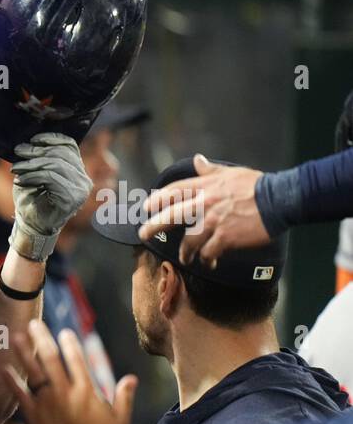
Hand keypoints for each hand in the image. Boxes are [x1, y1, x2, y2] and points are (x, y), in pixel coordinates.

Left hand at [3, 319, 136, 423]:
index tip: (64, 331)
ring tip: (15, 336)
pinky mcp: (33, 416)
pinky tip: (3, 368)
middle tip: (34, 323)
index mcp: (86, 392)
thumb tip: (132, 378)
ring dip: (24, 353)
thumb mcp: (120, 422)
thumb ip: (124, 397)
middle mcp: (64, 393)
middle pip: (51, 359)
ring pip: (34, 372)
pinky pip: (20, 395)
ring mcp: (47, 404)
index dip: (70, 343)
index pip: (77, 360)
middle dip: (42, 339)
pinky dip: (11, 381)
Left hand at [8, 133, 91, 260]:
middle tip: (18, 152)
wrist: (32, 227)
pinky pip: (50, 178)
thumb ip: (40, 158)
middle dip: (37, 151)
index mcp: (77, 171)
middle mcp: (83, 180)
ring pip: (55, 165)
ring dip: (31, 164)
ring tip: (16, 168)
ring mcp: (80, 190)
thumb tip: (31, 140)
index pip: (70, 146)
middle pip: (61, 154)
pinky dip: (32, 176)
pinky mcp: (72, 198)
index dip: (52, 139)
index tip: (33, 139)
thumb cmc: (32, 200)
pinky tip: (20, 180)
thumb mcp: (35, 173)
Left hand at [139, 154, 266, 266]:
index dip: (158, 199)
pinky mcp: (225, 237)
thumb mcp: (231, 173)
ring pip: (189, 240)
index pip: (174, 191)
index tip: (147, 207)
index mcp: (206, 186)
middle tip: (143, 234)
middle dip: (153, 225)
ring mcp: (214, 221)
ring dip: (185, 252)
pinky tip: (209, 264)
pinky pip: (208, 253)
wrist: (280, 200)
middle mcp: (205, 203)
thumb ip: (210, 170)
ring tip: (185, 258)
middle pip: (171, 215)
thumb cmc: (257, 185)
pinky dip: (207, 260)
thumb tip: (197, 160)